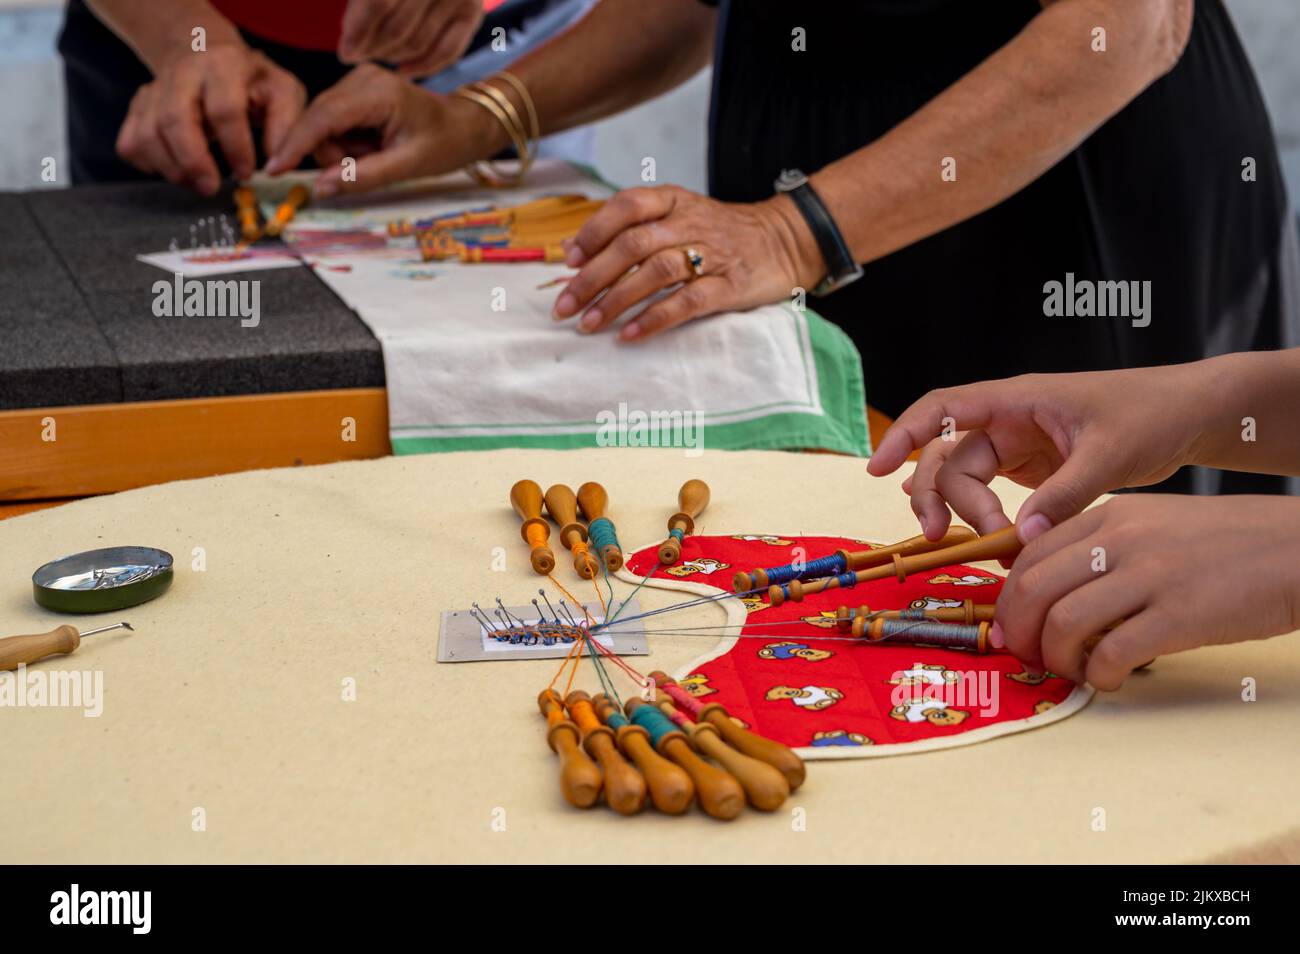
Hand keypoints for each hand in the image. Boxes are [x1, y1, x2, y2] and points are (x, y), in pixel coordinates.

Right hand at [117, 41, 305, 193]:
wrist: (204, 50)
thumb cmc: (251, 81)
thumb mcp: (283, 93)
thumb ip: (286, 128)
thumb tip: (276, 168)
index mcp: (224, 65)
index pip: (224, 109)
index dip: (236, 147)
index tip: (247, 173)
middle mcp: (183, 73)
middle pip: (174, 120)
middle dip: (194, 162)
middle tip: (211, 188)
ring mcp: (154, 89)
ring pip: (147, 135)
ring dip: (173, 169)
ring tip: (198, 182)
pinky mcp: (137, 106)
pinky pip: (130, 143)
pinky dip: (150, 166)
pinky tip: (177, 169)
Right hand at [264, 64, 500, 195]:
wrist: (462, 126)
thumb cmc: (443, 144)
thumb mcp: (407, 166)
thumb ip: (363, 177)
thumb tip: (321, 188)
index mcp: (378, 92)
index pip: (324, 116)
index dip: (296, 144)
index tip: (275, 168)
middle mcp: (362, 78)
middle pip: (318, 121)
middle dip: (331, 154)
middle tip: (365, 168)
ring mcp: (357, 81)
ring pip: (322, 125)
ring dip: (341, 151)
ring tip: (375, 156)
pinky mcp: (355, 90)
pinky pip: (332, 123)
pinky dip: (346, 143)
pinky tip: (370, 147)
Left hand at [339, 0, 483, 77]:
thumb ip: (363, 4)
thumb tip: (351, 43)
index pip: (378, 4)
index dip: (358, 31)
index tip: (346, 52)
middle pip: (397, 29)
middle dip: (373, 48)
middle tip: (360, 55)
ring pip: (418, 44)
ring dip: (394, 56)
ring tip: (379, 55)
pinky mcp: (472, 13)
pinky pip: (447, 52)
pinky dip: (424, 67)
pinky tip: (403, 71)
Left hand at [552, 186, 824, 341]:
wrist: (786, 240)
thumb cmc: (719, 232)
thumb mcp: (678, 216)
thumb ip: (630, 228)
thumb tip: (572, 249)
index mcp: (674, 200)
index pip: (626, 206)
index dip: (593, 231)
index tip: (569, 260)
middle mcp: (690, 222)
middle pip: (633, 244)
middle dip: (592, 278)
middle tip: (564, 307)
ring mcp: (712, 254)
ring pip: (656, 272)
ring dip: (617, 301)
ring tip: (590, 325)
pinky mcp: (730, 286)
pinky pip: (688, 302)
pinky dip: (656, 319)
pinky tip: (631, 335)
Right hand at [867, 367, 1202, 540]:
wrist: (1186, 417)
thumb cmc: (1151, 415)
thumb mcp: (1110, 454)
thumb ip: (1066, 495)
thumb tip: (1025, 537)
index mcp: (1018, 400)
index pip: (944, 408)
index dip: (904, 433)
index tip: (878, 467)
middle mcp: (1007, 419)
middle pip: (947, 456)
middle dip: (939, 497)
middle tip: (949, 538)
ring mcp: (1015, 443)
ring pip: (961, 476)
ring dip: (955, 510)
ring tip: (967, 545)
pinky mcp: (1029, 467)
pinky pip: (985, 488)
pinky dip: (970, 510)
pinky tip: (953, 527)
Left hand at [993, 494, 1299, 689]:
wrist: (1296, 548)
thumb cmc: (1224, 544)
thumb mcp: (1152, 525)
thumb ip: (1099, 548)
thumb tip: (1048, 594)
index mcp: (1108, 517)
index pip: (1027, 556)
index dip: (1007, 600)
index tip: (1009, 628)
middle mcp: (1120, 540)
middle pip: (1032, 589)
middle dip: (1018, 632)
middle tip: (1027, 657)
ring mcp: (1150, 575)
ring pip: (1063, 622)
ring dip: (1054, 658)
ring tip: (1072, 671)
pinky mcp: (1181, 614)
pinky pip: (1112, 652)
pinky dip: (1098, 675)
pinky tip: (1109, 679)